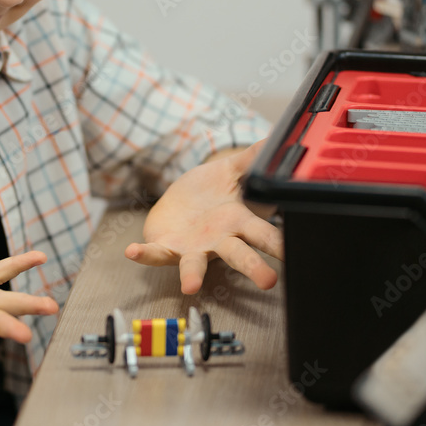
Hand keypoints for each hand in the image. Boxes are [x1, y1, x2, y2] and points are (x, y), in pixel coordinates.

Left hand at [124, 140, 281, 294]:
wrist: (179, 202)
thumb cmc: (211, 192)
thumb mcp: (232, 171)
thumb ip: (252, 158)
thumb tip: (277, 139)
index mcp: (238, 222)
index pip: (264, 234)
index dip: (279, 244)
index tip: (293, 255)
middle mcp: (218, 241)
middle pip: (239, 255)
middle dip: (253, 267)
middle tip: (269, 281)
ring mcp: (192, 248)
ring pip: (195, 264)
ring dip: (193, 275)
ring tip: (191, 286)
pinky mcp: (166, 248)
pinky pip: (155, 254)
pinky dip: (144, 254)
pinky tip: (132, 252)